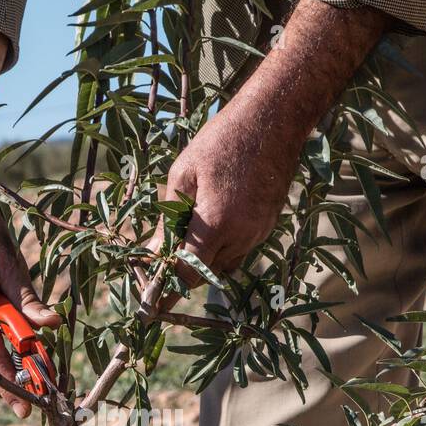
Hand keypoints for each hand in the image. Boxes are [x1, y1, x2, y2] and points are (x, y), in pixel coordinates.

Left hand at [160, 94, 302, 282]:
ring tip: (189, 229)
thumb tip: (153, 253)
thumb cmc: (222, 141)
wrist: (274, 121)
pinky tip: (213, 219)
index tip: (151, 303)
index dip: (167, 289)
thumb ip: (168, 218)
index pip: (187, 272)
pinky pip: (239, 250)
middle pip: (204, 273)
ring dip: (203, 258)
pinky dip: (222, 246)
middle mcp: (241, 235)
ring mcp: (258, 233)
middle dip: (182, 271)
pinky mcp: (268, 227)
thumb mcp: (183, 173)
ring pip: (223, 264)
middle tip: (162, 260)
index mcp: (215, 222)